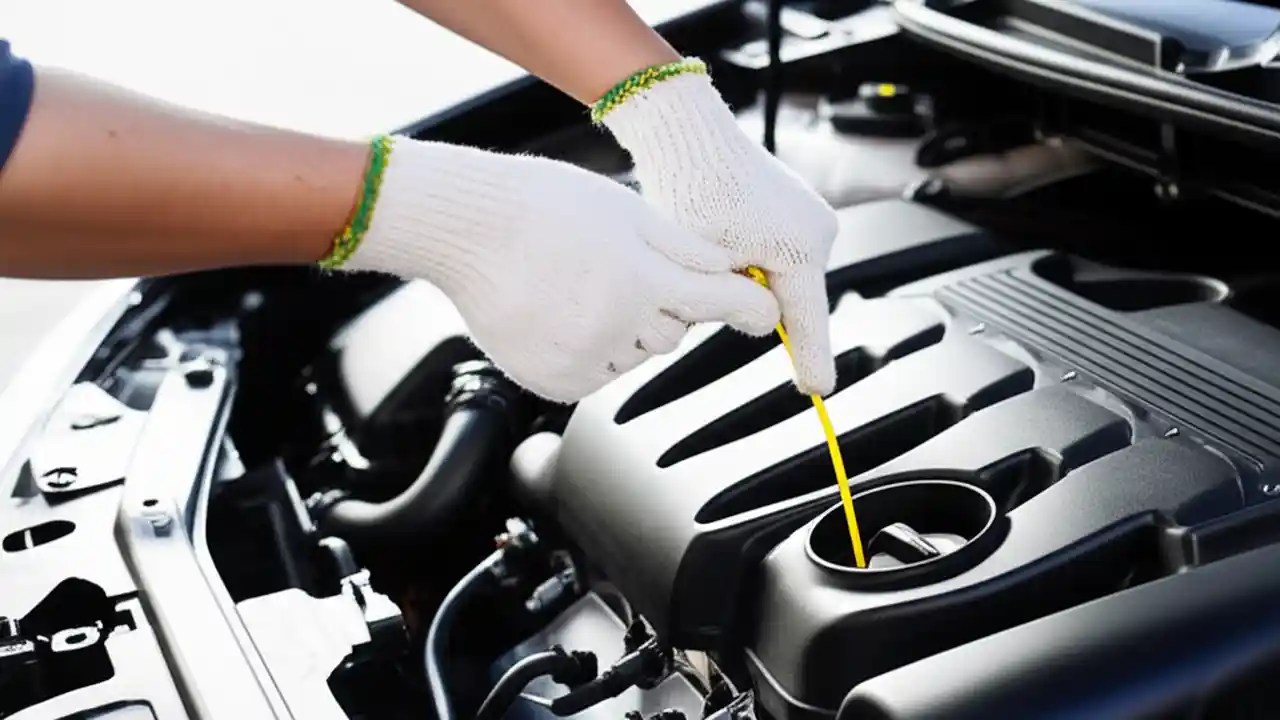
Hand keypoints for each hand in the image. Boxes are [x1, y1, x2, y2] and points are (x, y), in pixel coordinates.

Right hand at [341, 138, 779, 402]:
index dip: (750, 307)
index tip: (766, 313)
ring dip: (625, 330)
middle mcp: (614, 328)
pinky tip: (563, 314)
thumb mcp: (627, 211)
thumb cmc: (543, 207)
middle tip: (620, 270)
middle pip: (674, 332)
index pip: (720, 303)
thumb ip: (686, 248)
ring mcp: (582, 360)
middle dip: (662, 306)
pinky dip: (592, 351)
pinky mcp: (556, 384)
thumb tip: (734, 273)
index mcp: (639, 279)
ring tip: (580, 287)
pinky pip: (600, 374)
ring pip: (636, 354)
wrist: (465, 229)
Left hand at [602, 70, 838, 394]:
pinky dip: (755, 257)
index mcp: (799, 249)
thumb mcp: (700, 263)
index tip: (819, 389)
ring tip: (716, 250)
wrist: (688, 132)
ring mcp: (810, 214)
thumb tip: (743, 321)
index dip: (810, 359)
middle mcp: (817, 231)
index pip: (806, 322)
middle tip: (716, 280)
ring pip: (783, 274)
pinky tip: (723, 239)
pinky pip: (780, 249)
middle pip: (791, 297)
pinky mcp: (797, 204)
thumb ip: (724, 305)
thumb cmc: (689, 189)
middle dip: (756, 303)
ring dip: (753, 278)